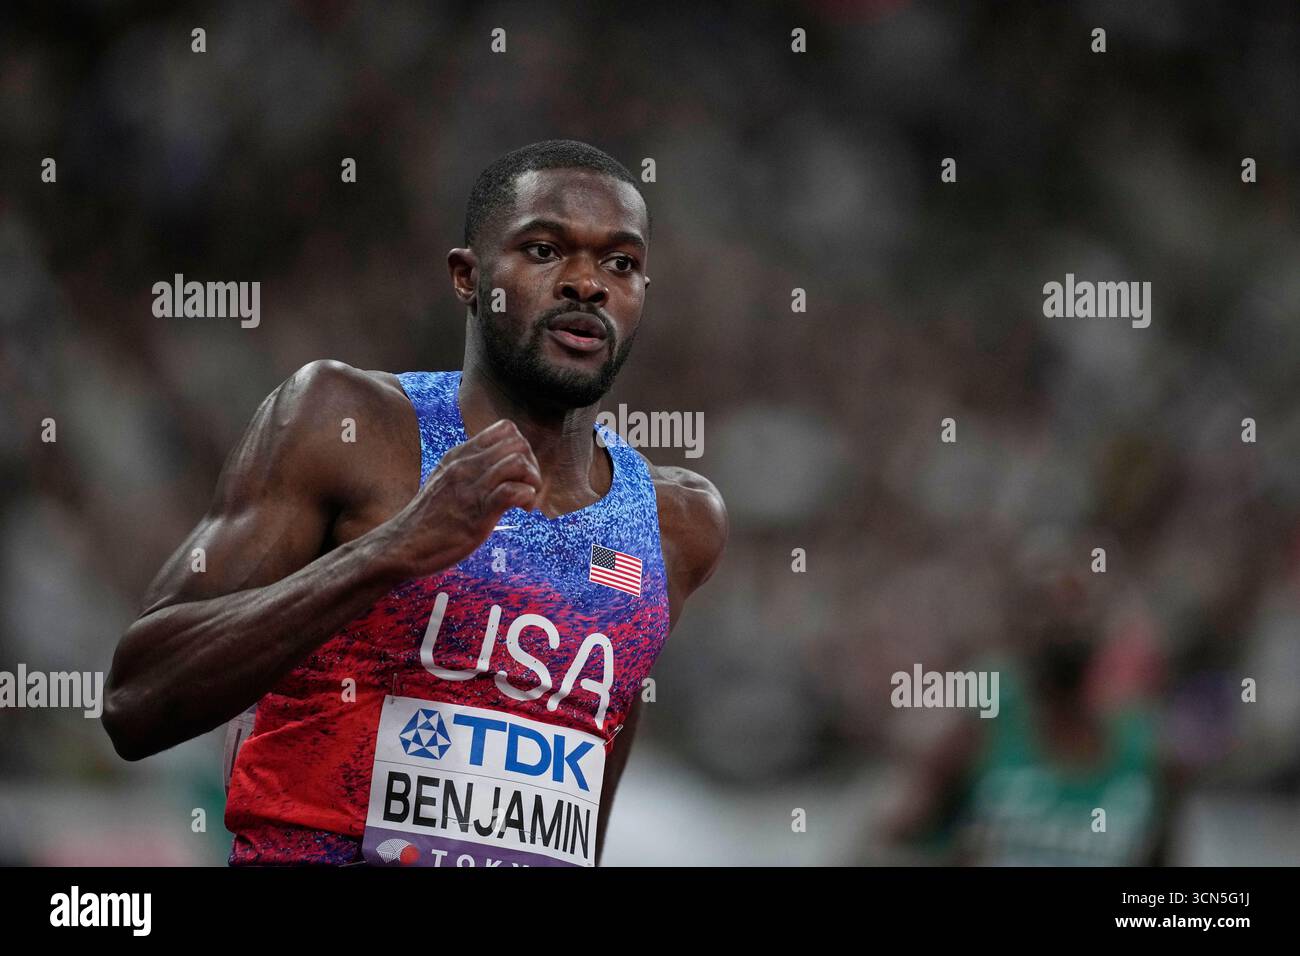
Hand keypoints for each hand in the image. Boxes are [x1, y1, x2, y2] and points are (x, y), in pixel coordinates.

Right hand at [381, 419, 540, 576]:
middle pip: (518, 443)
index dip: (521, 448)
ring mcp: (471, 489)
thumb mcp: (444, 480)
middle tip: (527, 487)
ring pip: (518, 462)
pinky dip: (526, 498)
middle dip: (532, 464)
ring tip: (526, 501)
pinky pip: (513, 492)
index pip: (504, 429)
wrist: (401, 545)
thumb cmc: (426, 517)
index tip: (517, 472)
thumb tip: (494, 465)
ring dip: (532, 481)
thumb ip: (467, 468)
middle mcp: (466, 466)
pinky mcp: (477, 514)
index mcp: (459, 455)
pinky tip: (521, 510)